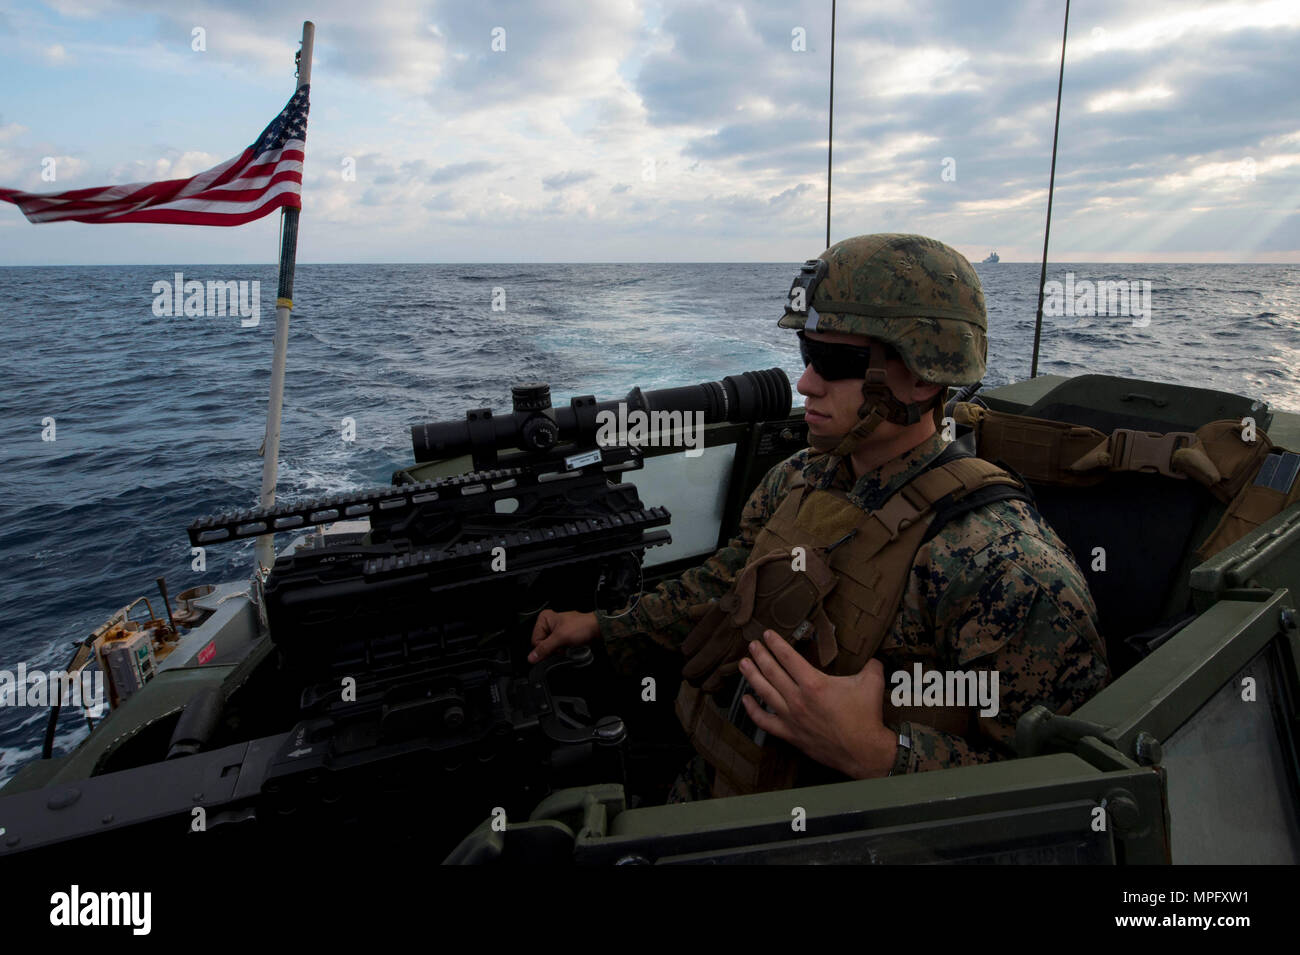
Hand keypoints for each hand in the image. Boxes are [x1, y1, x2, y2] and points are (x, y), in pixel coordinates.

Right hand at [529, 610, 599, 662]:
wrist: (597, 630)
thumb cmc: (583, 626)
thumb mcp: (561, 638)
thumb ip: (545, 648)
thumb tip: (532, 657)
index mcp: (544, 619)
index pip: (535, 640)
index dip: (544, 647)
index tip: (555, 647)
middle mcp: (549, 624)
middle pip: (542, 645)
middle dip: (552, 649)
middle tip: (562, 645)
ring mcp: (555, 632)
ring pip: (549, 648)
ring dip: (558, 651)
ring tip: (567, 645)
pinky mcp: (562, 638)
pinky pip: (556, 649)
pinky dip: (562, 651)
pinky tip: (568, 647)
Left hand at [738, 629, 896, 778]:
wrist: (864, 751)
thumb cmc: (867, 716)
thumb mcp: (871, 683)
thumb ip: (871, 665)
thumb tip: (874, 658)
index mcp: (814, 683)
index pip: (788, 658)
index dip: (776, 644)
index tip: (767, 634)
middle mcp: (798, 699)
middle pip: (772, 672)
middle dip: (760, 656)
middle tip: (752, 645)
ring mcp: (791, 717)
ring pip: (765, 693)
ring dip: (752, 676)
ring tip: (744, 664)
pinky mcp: (790, 734)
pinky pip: (765, 721)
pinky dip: (753, 710)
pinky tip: (746, 700)